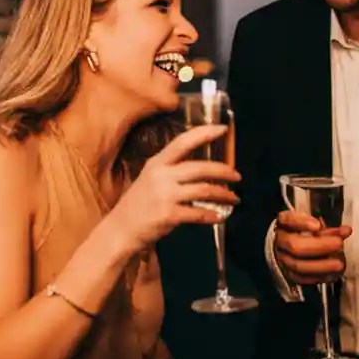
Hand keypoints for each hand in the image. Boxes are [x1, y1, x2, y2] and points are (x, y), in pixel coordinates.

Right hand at [104, 125, 238, 251]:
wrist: (120, 229)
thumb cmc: (138, 204)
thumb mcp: (150, 178)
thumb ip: (171, 171)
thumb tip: (202, 169)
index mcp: (157, 163)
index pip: (183, 142)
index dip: (204, 133)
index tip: (222, 129)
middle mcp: (161, 175)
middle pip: (200, 168)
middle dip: (224, 171)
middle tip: (237, 176)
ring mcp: (165, 195)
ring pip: (203, 190)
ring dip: (223, 194)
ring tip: (233, 198)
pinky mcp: (169, 215)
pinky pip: (198, 214)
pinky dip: (212, 215)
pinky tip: (219, 217)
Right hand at [274, 210, 352, 285]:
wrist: (286, 249)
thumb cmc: (303, 235)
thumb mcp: (313, 226)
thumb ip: (328, 229)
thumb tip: (346, 231)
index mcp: (284, 224)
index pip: (288, 220)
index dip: (302, 223)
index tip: (317, 225)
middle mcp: (280, 242)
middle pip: (295, 246)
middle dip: (320, 246)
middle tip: (338, 244)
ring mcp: (282, 259)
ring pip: (298, 265)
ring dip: (321, 265)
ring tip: (339, 264)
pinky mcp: (288, 274)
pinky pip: (301, 279)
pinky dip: (318, 277)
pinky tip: (332, 274)